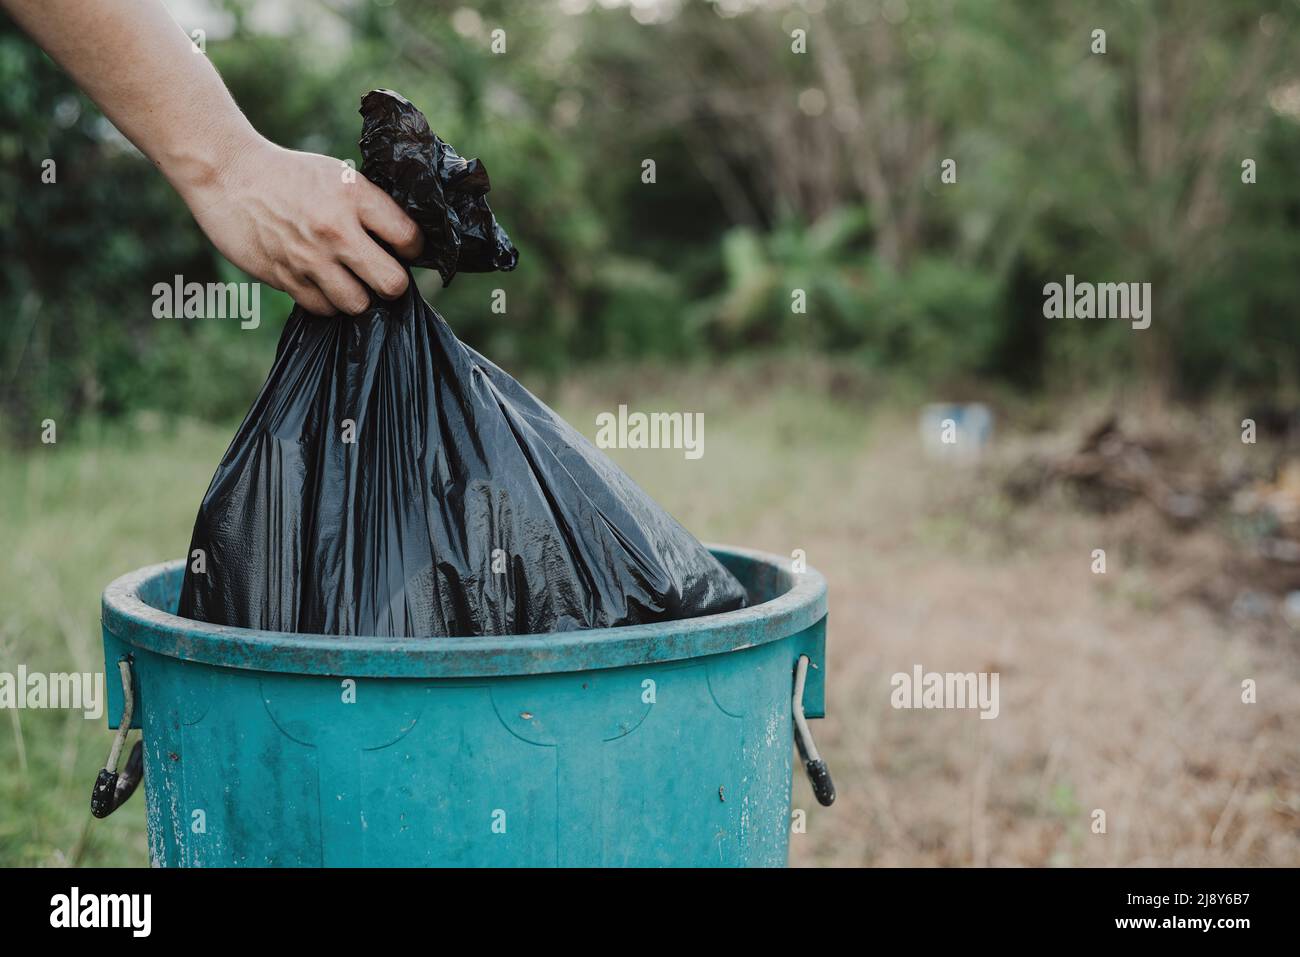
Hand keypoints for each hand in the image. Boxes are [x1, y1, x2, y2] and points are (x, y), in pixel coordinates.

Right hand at [179, 135, 423, 315]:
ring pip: (358, 304)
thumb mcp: (336, 175)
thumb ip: (369, 207)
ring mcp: (309, 257)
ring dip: (358, 297)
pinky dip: (326, 301)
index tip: (404, 249)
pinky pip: (322, 308)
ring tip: (349, 280)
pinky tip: (321, 283)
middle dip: (392, 284)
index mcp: (354, 196)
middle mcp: (336, 230)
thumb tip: (403, 243)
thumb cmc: (288, 174)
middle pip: (392, 283)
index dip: (413, 249)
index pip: (409, 239)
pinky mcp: (284, 276)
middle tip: (383, 276)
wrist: (227, 173)